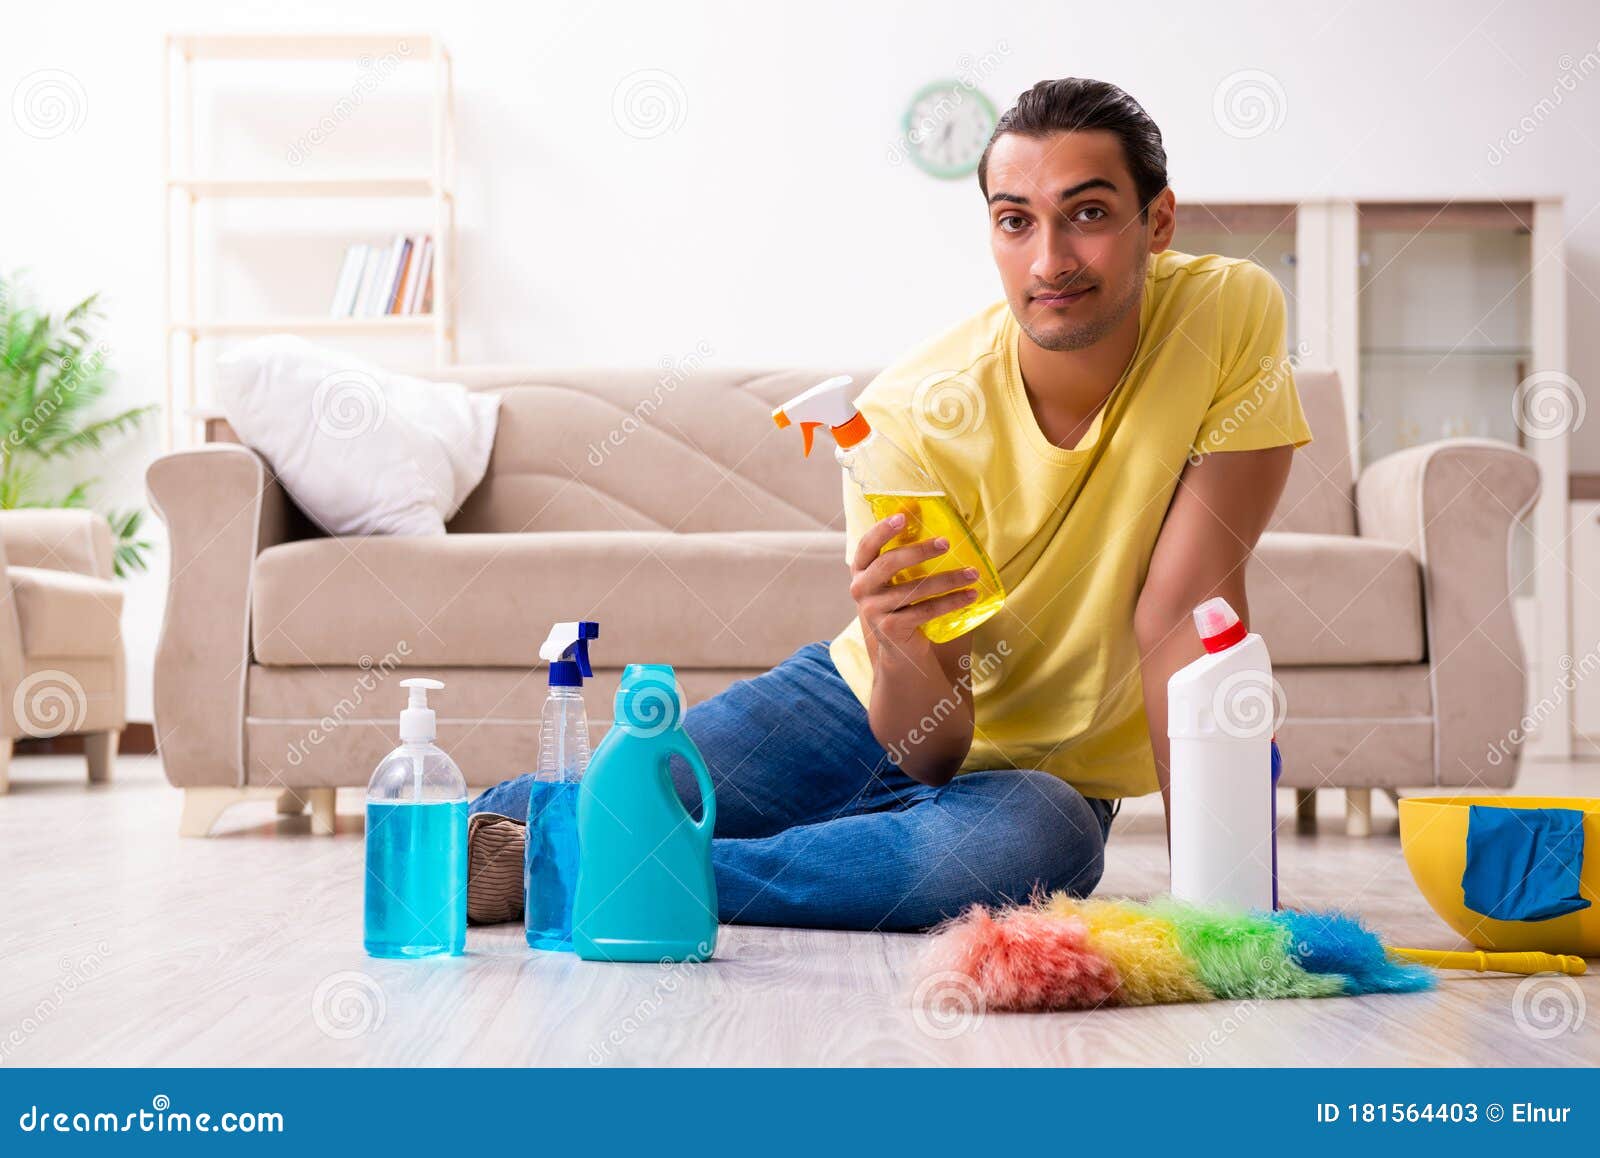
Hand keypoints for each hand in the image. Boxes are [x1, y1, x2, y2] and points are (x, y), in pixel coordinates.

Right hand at [849, 510, 978, 651]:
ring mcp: (873, 611)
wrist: (900, 652)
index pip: (866, 546)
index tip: (903, 517)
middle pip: (889, 564)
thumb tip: (925, 512)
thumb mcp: (898, 579)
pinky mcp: (890, 629)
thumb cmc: (903, 605)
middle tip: (946, 543)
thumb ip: (905, 553)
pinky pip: (925, 610)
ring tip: (973, 573)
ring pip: (914, 589)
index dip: (882, 530)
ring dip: (947, 579)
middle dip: (919, 551)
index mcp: (861, 571)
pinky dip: (951, 602)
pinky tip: (970, 596)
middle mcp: (861, 589)